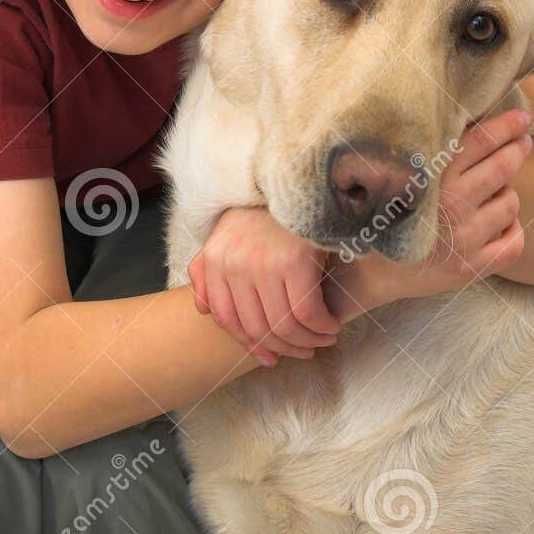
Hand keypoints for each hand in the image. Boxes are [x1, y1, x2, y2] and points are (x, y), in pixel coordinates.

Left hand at [187, 205, 340, 366]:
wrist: (296, 177)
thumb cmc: (265, 209)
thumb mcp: (228, 235)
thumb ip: (208, 271)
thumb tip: (203, 311)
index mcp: (214, 260)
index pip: (227, 319)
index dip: (251, 344)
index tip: (271, 356)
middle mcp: (233, 265)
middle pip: (257, 328)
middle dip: (283, 348)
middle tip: (304, 352)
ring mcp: (262, 265)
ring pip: (283, 326)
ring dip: (308, 341)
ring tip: (323, 340)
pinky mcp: (294, 262)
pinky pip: (307, 313)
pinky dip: (322, 327)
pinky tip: (331, 326)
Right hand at [354, 108, 533, 302]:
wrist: (372, 272)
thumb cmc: (389, 215)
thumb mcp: (404, 177)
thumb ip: (435, 155)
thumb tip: (476, 123)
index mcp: (432, 177)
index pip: (479, 142)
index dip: (506, 126)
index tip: (523, 117)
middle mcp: (450, 206)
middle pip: (502, 168)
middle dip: (516, 150)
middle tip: (522, 142)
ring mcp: (464, 239)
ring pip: (510, 202)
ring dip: (506, 194)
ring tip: (492, 195)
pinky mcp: (473, 267)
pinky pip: (515, 242)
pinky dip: (512, 230)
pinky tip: (499, 225)